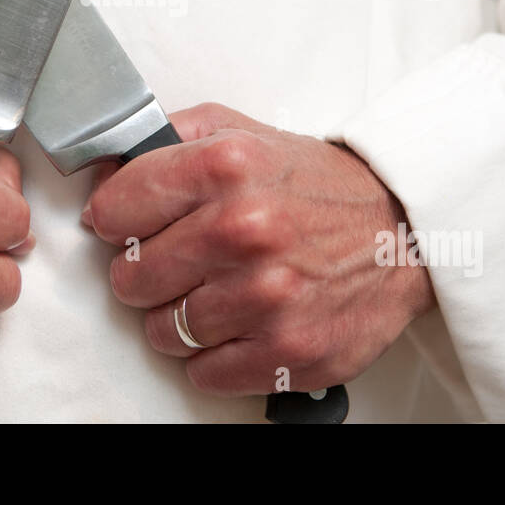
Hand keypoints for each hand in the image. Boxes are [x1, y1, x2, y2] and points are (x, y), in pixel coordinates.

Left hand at [82, 103, 433, 396]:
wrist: (402, 230)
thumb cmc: (314, 186)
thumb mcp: (240, 131)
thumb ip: (166, 138)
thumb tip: (103, 168)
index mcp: (226, 167)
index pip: (116, 206)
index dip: (112, 217)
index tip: (123, 223)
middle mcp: (245, 230)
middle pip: (130, 277)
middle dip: (145, 271)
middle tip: (178, 262)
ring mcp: (268, 296)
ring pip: (162, 331)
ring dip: (179, 317)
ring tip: (215, 291)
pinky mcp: (290, 351)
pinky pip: (204, 373)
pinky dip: (213, 356)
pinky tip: (239, 324)